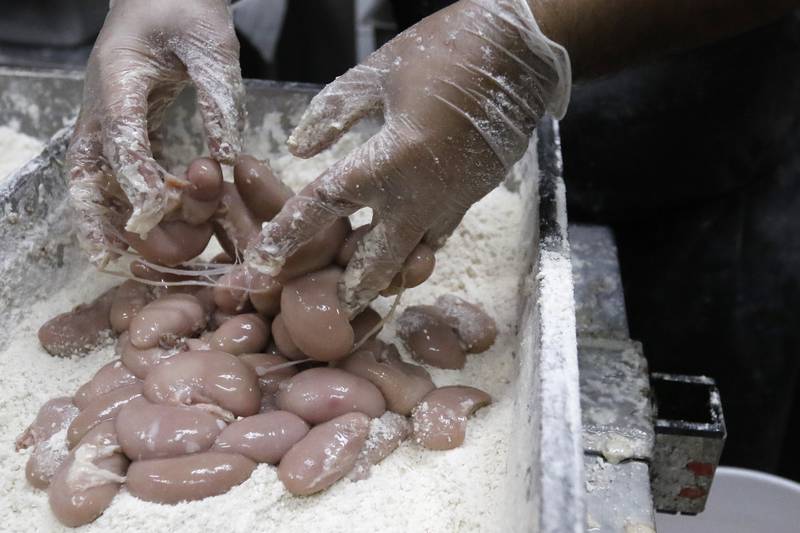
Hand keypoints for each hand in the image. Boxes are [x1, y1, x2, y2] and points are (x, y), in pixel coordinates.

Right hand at [67, 0, 244, 266]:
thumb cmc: (187, 13)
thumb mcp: (212, 45)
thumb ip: (218, 97)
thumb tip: (225, 159)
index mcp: (119, 79)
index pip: (122, 138)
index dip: (137, 180)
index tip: (155, 213)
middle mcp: (102, 108)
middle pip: (87, 175)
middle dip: (104, 222)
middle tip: (136, 257)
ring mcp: (106, 122)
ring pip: (94, 186)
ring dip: (112, 227)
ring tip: (139, 264)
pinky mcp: (120, 133)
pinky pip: (114, 181)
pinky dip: (126, 212)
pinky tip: (152, 239)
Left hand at [245, 0, 568, 315]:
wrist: (519, 57)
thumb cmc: (443, 56)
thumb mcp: (377, 73)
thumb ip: (333, 113)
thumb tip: (300, 148)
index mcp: (386, 163)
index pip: (324, 208)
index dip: (288, 236)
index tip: (262, 264)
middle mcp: (418, 198)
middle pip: (377, 263)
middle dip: (351, 291)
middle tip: (330, 309)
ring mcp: (450, 203)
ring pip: (413, 258)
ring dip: (387, 273)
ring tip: (363, 282)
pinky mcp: (471, 198)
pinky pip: (437, 235)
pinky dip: (416, 245)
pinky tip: (403, 239)